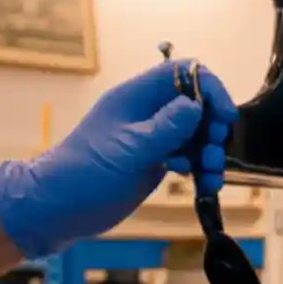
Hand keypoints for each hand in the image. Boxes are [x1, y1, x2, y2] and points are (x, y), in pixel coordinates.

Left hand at [0, 60, 237, 257]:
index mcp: (136, 97)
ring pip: (196, 135)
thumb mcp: (128, 151)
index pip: (183, 73)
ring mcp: (153, 138)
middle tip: (212, 153)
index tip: (224, 118)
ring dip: (209, 153)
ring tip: (209, 176)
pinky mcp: (156, 162)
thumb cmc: (85, 174)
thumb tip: (197, 106)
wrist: (58, 210)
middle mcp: (148, 113)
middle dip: (212, 127)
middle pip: (196, 104)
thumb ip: (165, 128)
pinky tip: (204, 186)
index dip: (209, 88)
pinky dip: (201, 170)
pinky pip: (189, 158)